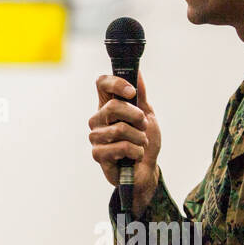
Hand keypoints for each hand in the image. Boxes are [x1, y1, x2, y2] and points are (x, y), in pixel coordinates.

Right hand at [88, 70, 160, 210]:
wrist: (145, 170)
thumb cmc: (144, 142)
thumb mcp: (147, 116)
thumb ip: (141, 96)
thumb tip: (137, 73)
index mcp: (107, 104)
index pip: (102, 84)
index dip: (116, 83)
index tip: (132, 92)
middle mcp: (98, 118)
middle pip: (113, 107)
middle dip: (136, 117)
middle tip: (144, 126)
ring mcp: (96, 136)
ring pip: (120, 129)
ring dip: (139, 138)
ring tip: (141, 144)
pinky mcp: (98, 154)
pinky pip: (121, 147)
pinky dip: (135, 152)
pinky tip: (134, 156)